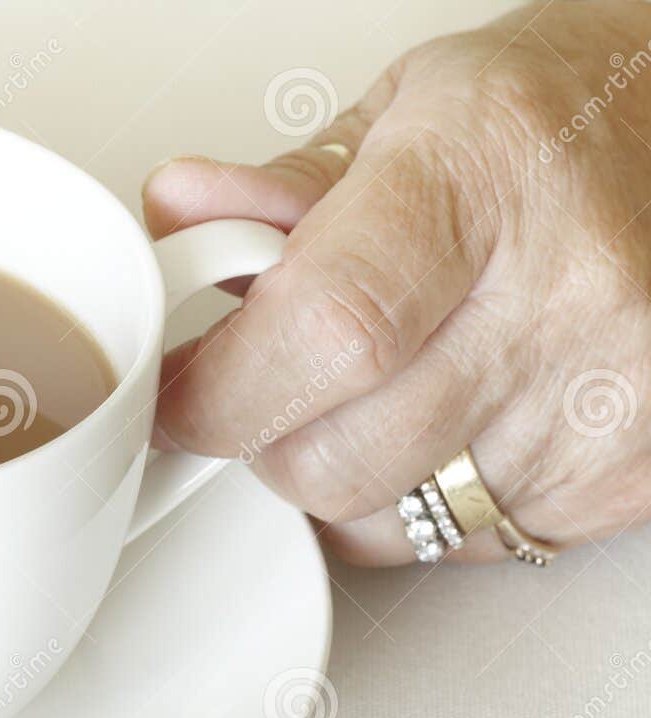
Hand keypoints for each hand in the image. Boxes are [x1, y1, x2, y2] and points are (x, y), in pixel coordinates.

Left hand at [142, 0, 650, 565]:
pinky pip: (466, 543)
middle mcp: (562, 295)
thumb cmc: (566, 119)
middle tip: (274, 383)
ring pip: (390, 519)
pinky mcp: (625, 477)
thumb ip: (282, 188)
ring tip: (375, 388)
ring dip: (340, 475)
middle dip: (265, 437)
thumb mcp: (414, 109)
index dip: (221, 389)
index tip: (177, 396)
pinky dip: (424, 501)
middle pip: (337, 457)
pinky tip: (450, 419)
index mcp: (486, 180)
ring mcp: (602, 402)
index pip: (322, 331)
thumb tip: (179, 219)